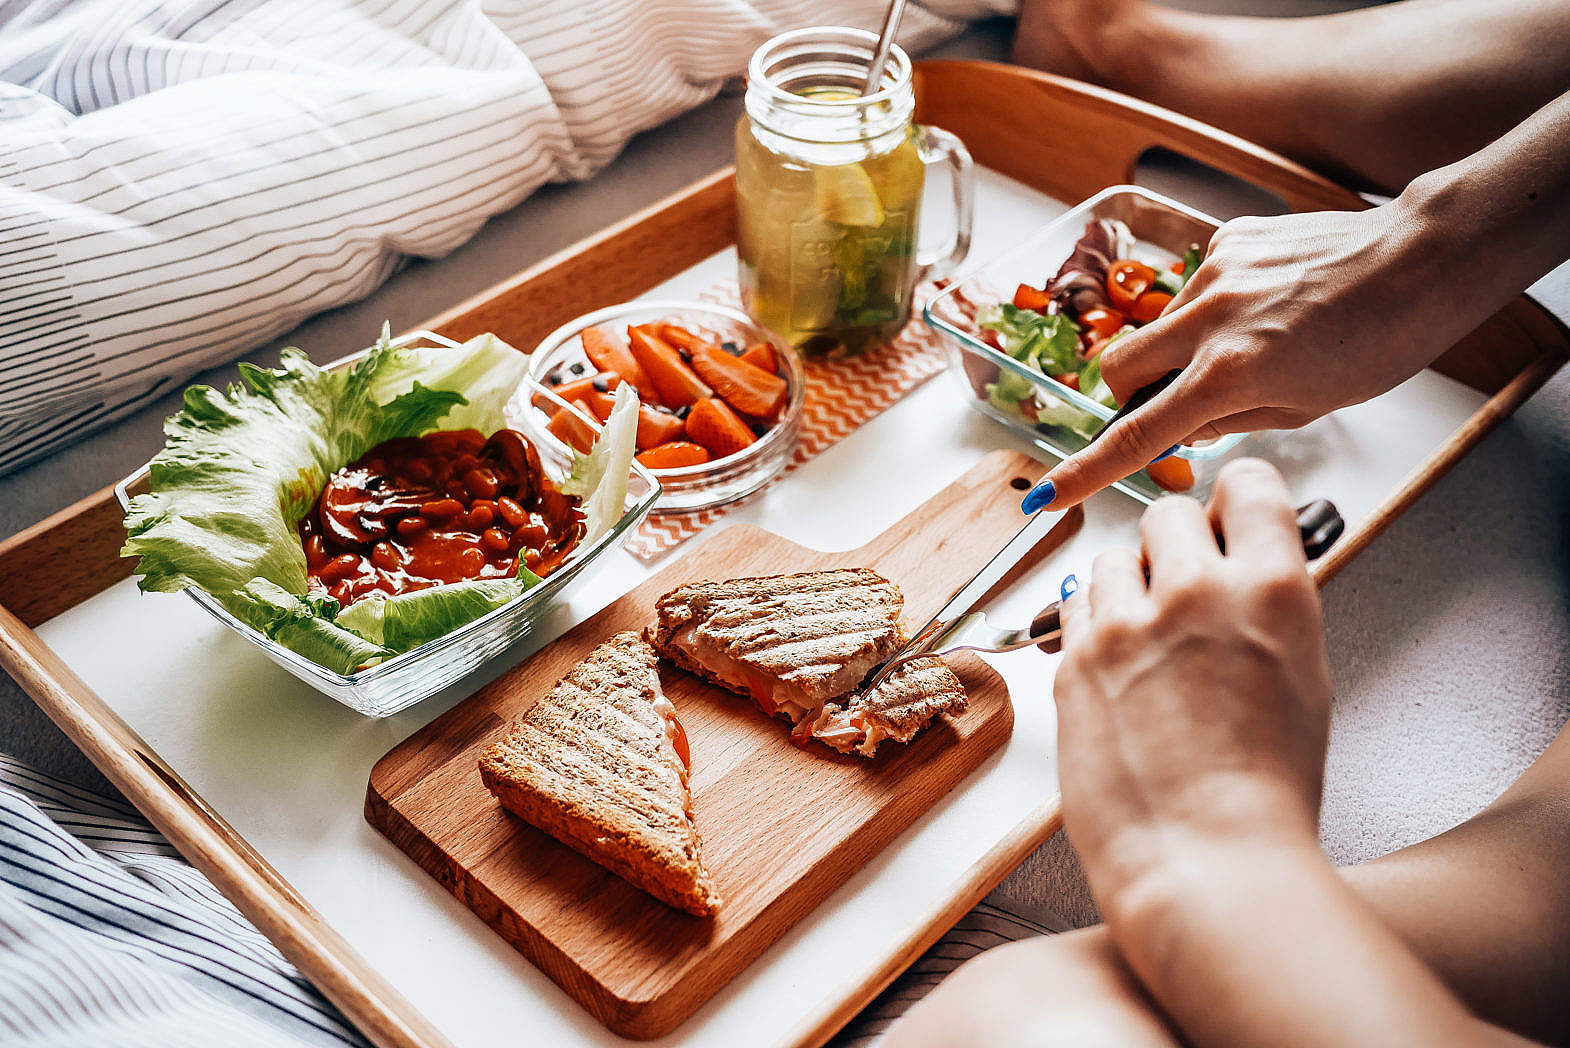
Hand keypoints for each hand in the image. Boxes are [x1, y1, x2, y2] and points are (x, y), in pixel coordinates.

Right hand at [1038, 197, 1468, 509]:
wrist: (1421, 259)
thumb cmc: (1379, 340)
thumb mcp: (1303, 407)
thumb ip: (1228, 418)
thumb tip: (1181, 424)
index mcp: (1231, 373)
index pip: (1138, 433)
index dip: (1089, 470)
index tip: (1050, 493)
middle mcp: (1210, 319)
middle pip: (1116, 367)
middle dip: (1127, 393)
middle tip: (1171, 402)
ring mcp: (1216, 274)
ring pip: (1158, 326)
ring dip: (1181, 348)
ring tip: (1254, 343)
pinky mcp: (1228, 240)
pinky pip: (1196, 287)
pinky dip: (1216, 307)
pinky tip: (1269, 304)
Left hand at [1053, 459, 1333, 912]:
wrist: (1205, 862)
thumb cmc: (1263, 793)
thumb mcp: (1301, 680)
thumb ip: (1267, 609)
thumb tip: (1242, 573)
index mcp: (1273, 591)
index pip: (1250, 484)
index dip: (1237, 499)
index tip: (1228, 516)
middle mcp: (1198, 591)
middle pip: (1170, 513)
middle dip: (1176, 542)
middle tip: (1184, 587)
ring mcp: (1127, 623)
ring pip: (1115, 554)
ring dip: (1130, 581)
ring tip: (1148, 639)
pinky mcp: (1074, 658)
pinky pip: (1075, 602)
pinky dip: (1092, 619)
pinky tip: (1115, 662)